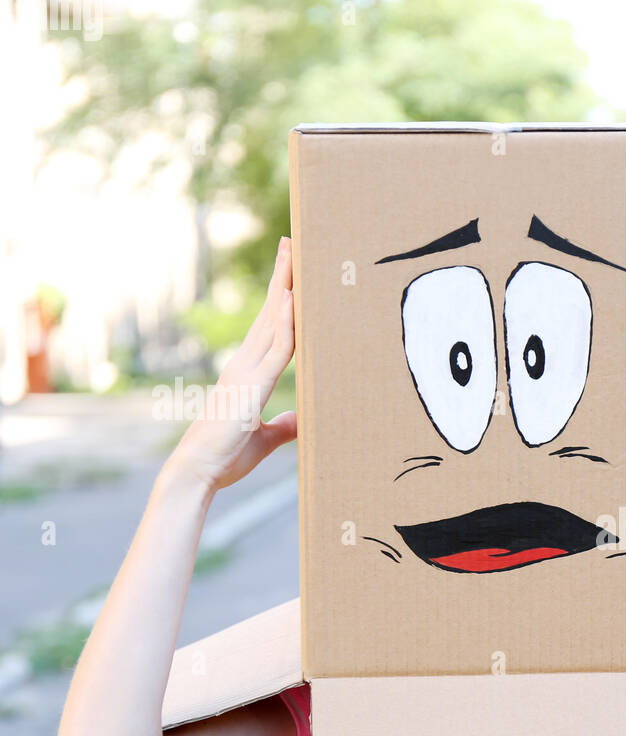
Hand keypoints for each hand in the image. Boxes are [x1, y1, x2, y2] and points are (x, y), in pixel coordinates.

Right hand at [171, 237, 297, 491]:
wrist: (198, 473)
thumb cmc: (225, 458)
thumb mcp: (263, 438)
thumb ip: (282, 426)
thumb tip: (298, 418)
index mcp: (246, 374)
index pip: (269, 328)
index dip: (281, 299)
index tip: (291, 273)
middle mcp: (243, 365)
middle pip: (269, 313)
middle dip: (281, 278)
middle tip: (292, 243)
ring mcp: (245, 373)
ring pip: (271, 322)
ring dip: (285, 288)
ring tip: (295, 255)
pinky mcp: (250, 388)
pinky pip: (274, 351)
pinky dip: (285, 325)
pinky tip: (293, 300)